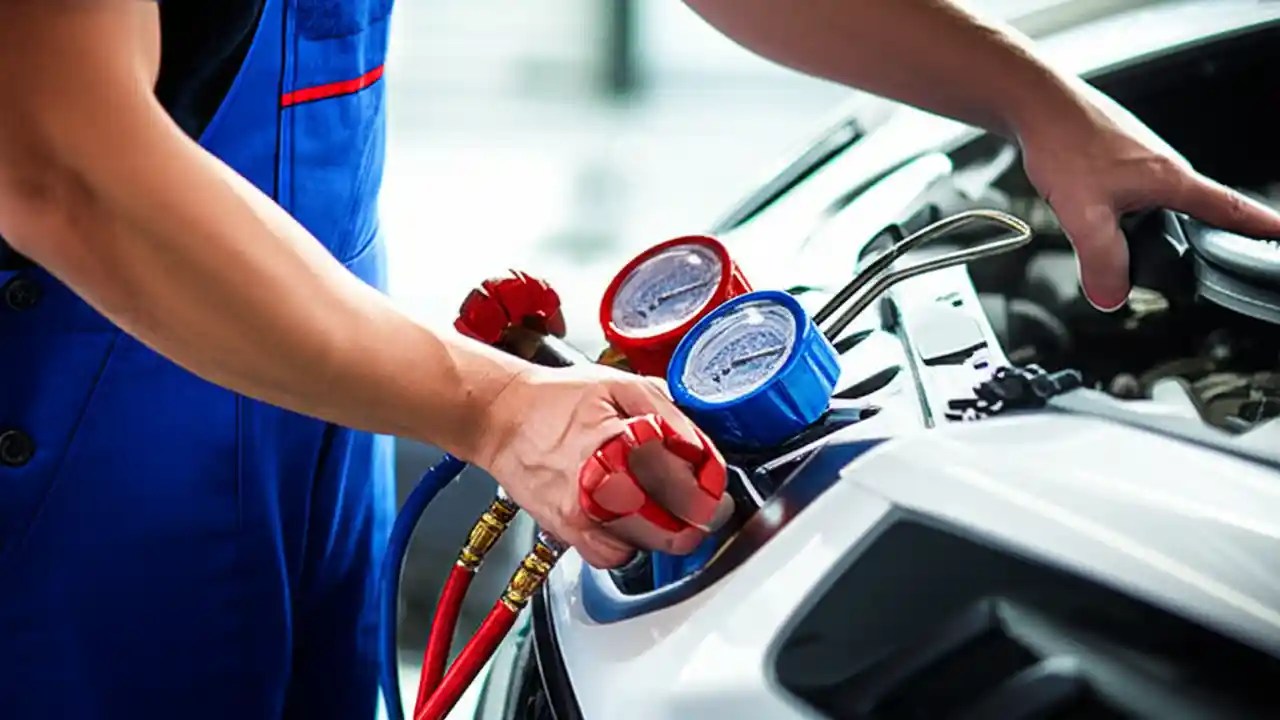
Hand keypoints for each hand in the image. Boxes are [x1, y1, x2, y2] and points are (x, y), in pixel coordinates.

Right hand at [473, 364, 725, 568]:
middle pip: (672, 527)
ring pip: (647, 546)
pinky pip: (613, 556)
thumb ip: (669, 413)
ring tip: (662, 507)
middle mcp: (602, 486)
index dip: (711, 493)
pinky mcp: (567, 531)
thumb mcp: (621, 384)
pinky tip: (628, 519)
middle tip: (701, 508)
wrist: (501, 418)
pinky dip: (628, 543)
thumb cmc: (556, 400)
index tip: (716, 492)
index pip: (686, 485)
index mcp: (622, 444)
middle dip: (695, 520)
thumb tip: (700, 447)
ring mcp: (584, 514)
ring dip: (664, 532)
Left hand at [1016, 83, 1279, 311]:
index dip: (1259, 228)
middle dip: (1191, 242)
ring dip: (1147, 228)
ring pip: (1157, 206)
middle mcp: (1165, 166)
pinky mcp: (1120, 157)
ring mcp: (1143, 160)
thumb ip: (1101, 261)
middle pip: (1193, 214)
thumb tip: (1112, 297)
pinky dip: (1124, 212)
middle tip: (1186, 269)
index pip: (1229, 210)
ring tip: (1122, 245)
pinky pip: (1133, 194)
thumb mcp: (1084, 214)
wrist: (1037, 104)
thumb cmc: (1065, 141)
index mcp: (1171, 180)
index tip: (1278, 238)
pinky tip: (1098, 217)